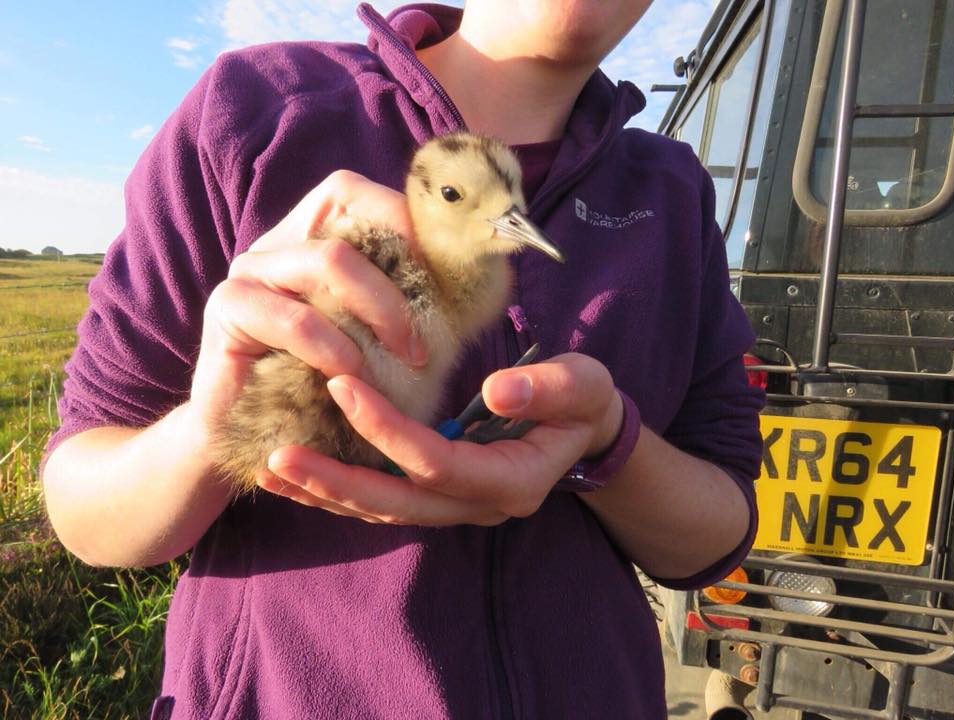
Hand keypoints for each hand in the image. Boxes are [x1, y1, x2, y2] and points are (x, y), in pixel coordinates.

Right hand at [187, 170, 427, 435]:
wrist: (271, 441)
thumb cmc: (337, 389)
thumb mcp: (387, 341)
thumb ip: (425, 306)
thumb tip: (488, 276)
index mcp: (311, 241)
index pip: (351, 191)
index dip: (399, 215)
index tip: (442, 266)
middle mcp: (278, 248)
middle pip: (347, 224)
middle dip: (403, 281)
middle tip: (426, 341)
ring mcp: (249, 275)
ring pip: (326, 262)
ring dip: (380, 312)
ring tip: (404, 360)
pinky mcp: (227, 313)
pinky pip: (294, 317)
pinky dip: (334, 347)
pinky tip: (350, 376)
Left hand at [259, 353, 623, 524]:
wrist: (583, 429)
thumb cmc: (582, 400)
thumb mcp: (583, 385)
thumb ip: (548, 389)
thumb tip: (496, 393)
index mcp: (512, 480)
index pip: (436, 462)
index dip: (386, 428)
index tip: (342, 383)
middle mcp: (478, 506)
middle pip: (396, 502)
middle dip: (335, 480)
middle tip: (277, 454)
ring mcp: (457, 508)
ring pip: (382, 511)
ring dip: (325, 492)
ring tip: (270, 469)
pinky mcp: (439, 498)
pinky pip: (382, 501)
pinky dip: (337, 490)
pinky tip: (295, 475)